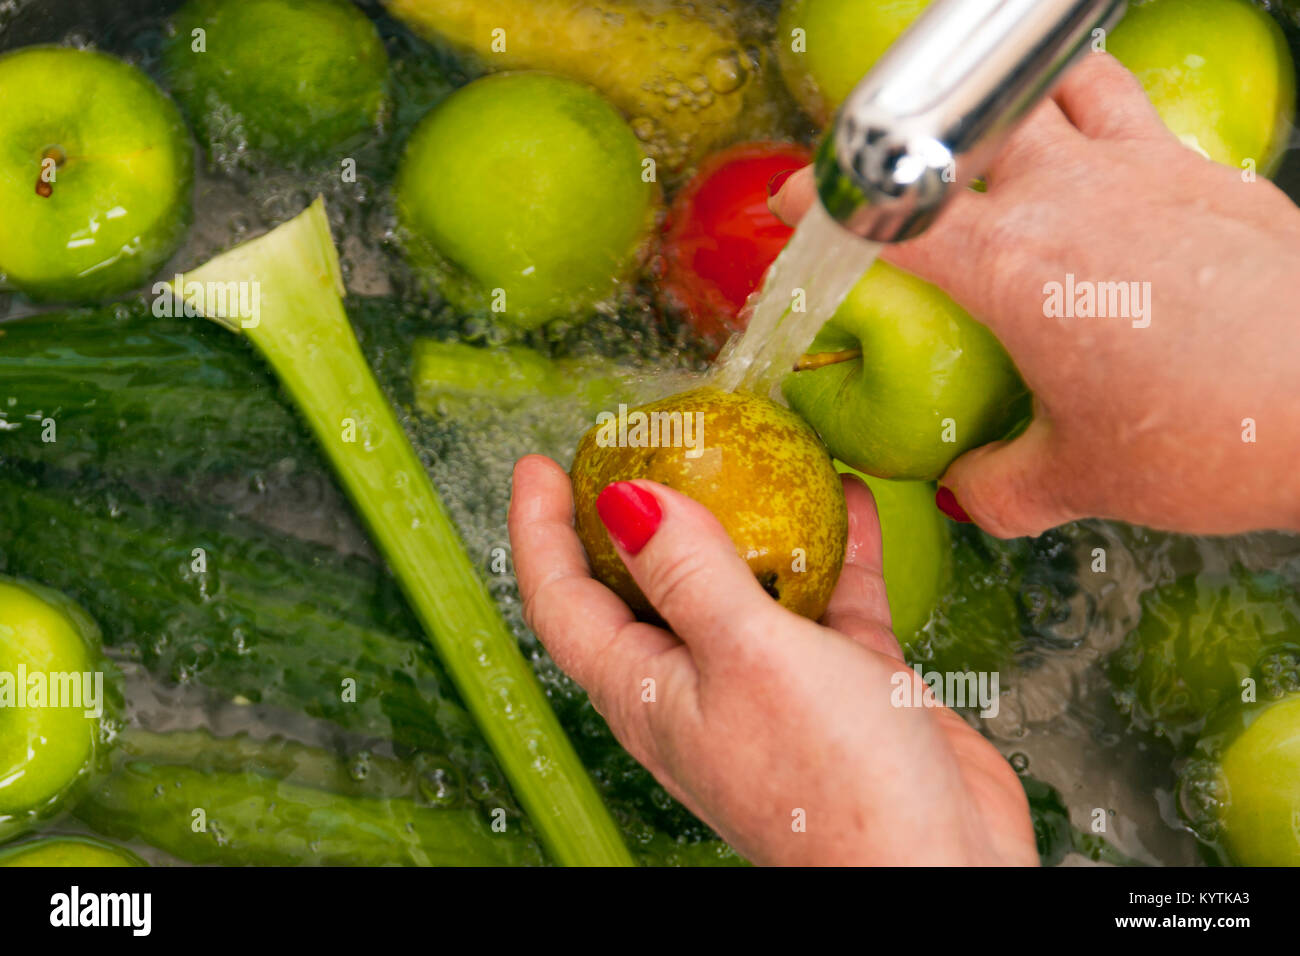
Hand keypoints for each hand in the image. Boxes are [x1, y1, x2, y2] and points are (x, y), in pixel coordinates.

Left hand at [508, 454, 1036, 865]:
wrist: (940, 868)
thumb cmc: (834, 785)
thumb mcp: (747, 655)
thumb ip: (686, 572)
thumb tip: (624, 502)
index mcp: (647, 691)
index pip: (563, 603)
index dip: (539, 532)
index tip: (539, 466)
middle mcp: (698, 686)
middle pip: (643, 586)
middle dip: (637, 513)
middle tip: (642, 444)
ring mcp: (771, 684)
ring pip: (741, 582)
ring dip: (745, 518)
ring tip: (751, 450)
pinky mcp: (840, 682)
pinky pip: (826, 596)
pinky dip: (834, 547)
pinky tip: (851, 495)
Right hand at [771, 52, 1299, 537]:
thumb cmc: (1209, 437)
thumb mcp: (1081, 481)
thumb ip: (1001, 486)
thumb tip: (967, 489)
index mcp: (1011, 266)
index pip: (890, 212)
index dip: (826, 201)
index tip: (798, 200)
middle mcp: (1069, 194)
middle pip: (966, 119)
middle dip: (913, 137)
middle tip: (901, 171)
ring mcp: (1143, 168)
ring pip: (1050, 89)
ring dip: (1007, 106)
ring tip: (992, 134)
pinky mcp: (1206, 170)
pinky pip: (1128, 110)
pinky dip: (1092, 113)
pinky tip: (1098, 157)